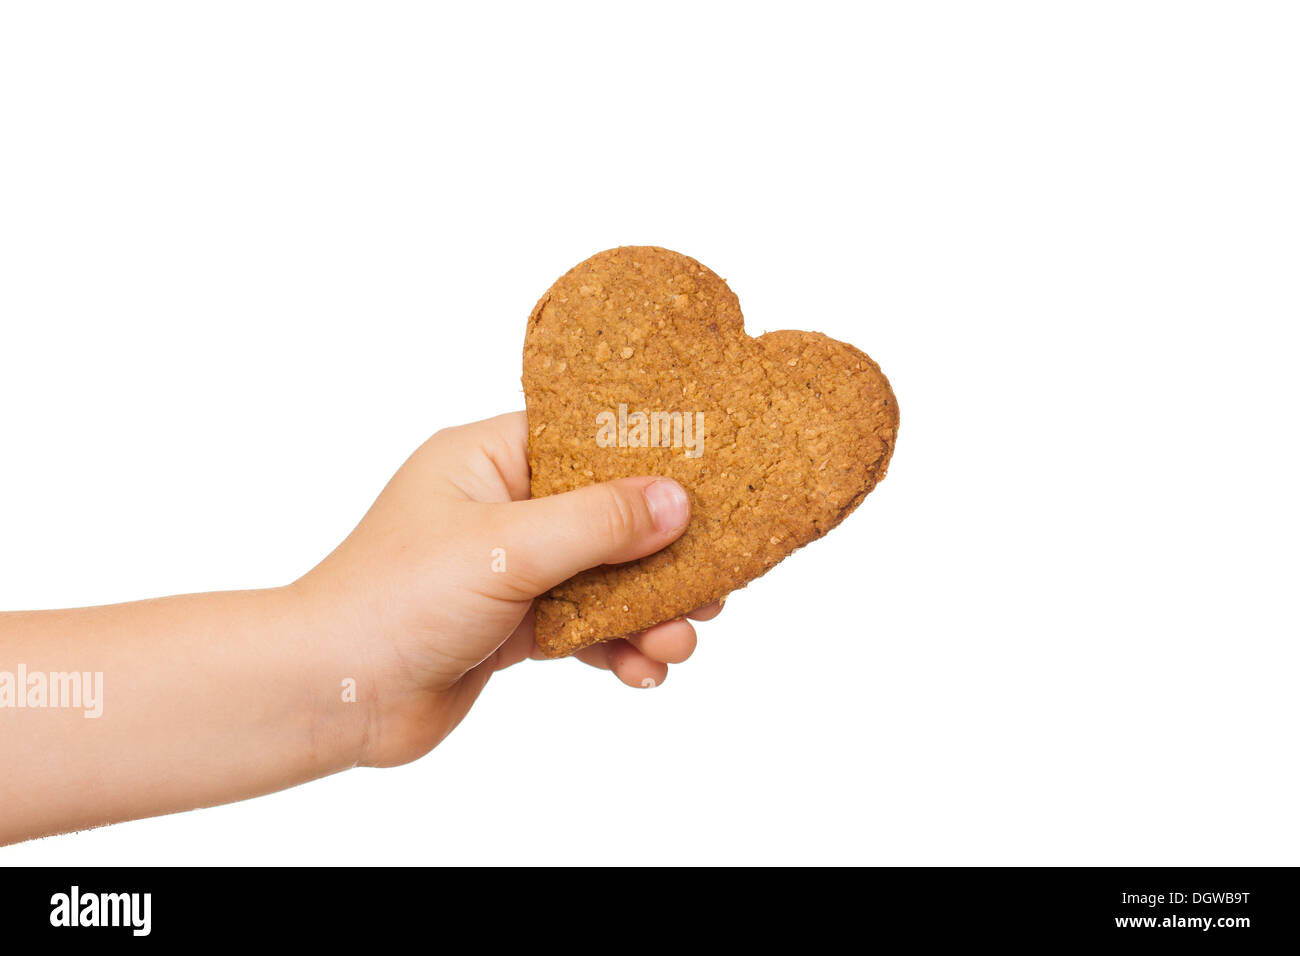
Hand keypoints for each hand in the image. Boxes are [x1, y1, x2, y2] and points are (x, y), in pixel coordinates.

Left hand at [296, 411, 722, 767]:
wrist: (332, 696)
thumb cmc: (394, 600)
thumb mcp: (506, 549)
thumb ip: (597, 523)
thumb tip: (678, 501)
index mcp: (489, 459)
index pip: (586, 437)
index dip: (651, 457)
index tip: (712, 477)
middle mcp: (502, 507)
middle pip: (608, 514)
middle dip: (663, 553)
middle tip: (717, 579)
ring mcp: (509, 569)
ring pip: (604, 578)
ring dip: (649, 610)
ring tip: (680, 642)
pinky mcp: (514, 626)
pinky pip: (586, 627)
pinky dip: (618, 646)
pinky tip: (644, 671)